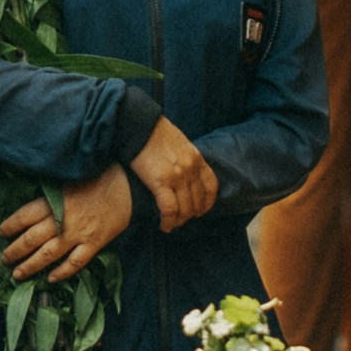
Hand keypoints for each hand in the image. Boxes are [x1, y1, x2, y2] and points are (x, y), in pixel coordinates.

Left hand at [0, 166, 132, 283]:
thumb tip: (31, 200)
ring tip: (17, 275)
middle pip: (32, 239)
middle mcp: (63, 220)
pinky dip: (63, 272)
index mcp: (55, 201)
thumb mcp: (69, 179)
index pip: (24, 216)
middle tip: (4, 258)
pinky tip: (51, 279)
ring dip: (31, 266)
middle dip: (15, 251)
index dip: (10, 226)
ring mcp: (78, 234)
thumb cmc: (99, 177)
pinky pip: (75, 262)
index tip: (2, 232)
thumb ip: (51, 192)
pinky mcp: (94, 244)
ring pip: (49, 254)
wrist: (129, 186)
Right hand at [130, 115, 217, 232]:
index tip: (201, 210)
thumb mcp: (179, 143)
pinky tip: (164, 225)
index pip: (211, 186)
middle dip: (191, 214)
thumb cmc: (154, 132)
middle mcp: (191, 169)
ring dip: (179, 220)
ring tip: (171, 224)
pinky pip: (169, 209)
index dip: (208, 202)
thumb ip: (185, 159)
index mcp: (197, 158)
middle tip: (182, 219)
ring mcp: (178, 176)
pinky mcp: (161, 182)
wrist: (138, 125)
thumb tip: (183, 172)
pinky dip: (168, 221)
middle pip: (198, 201)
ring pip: (185, 209)